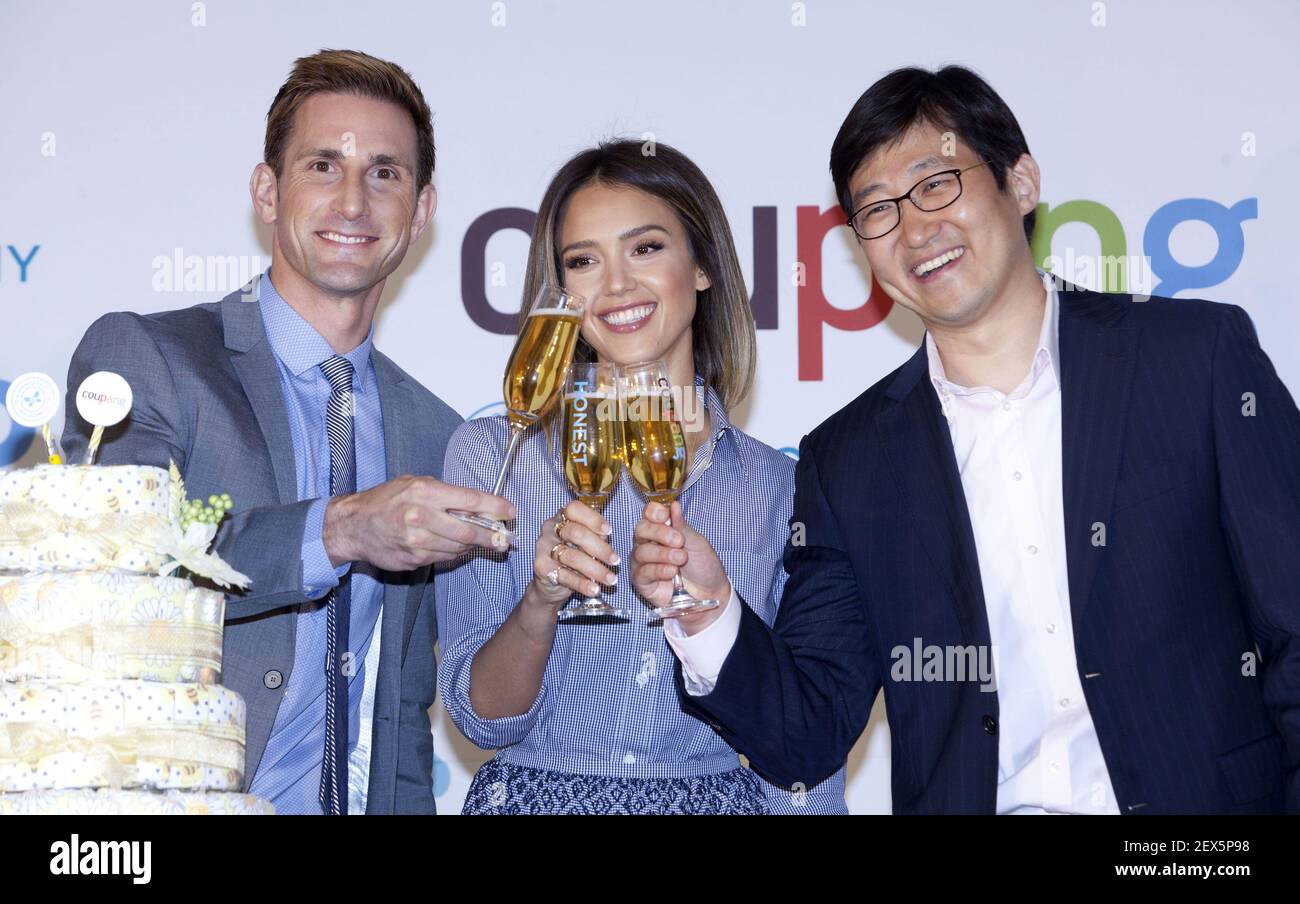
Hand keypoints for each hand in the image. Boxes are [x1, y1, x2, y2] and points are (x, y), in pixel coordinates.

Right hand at [322, 475, 515, 569]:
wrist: (354, 526)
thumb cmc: (386, 500)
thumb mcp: (414, 484)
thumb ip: (445, 493)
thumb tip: (479, 504)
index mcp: (424, 491)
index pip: (470, 500)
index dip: (495, 507)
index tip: (510, 511)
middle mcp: (421, 516)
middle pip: (470, 529)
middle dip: (492, 534)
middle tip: (504, 537)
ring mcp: (418, 540)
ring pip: (460, 546)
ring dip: (474, 544)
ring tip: (481, 540)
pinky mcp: (415, 558)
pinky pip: (445, 557)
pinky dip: (455, 552)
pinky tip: (456, 545)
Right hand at [526, 500, 619, 610]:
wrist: (551, 584)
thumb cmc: (574, 557)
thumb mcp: (586, 544)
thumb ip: (595, 536)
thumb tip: (608, 534)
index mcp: (561, 517)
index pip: (574, 509)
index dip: (593, 519)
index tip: (609, 531)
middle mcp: (549, 529)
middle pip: (575, 533)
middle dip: (600, 548)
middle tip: (615, 561)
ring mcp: (543, 547)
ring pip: (572, 557)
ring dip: (596, 570)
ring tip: (611, 579)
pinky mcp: (541, 567)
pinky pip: (565, 576)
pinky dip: (583, 584)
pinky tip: (595, 589)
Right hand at [631, 500, 730, 631]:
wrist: (709, 592)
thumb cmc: (703, 565)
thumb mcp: (697, 542)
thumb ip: (682, 526)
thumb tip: (674, 505)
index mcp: (660, 529)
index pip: (648, 513)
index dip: (654, 512)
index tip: (666, 516)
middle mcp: (647, 543)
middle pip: (641, 529)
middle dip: (659, 533)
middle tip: (679, 541)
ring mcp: (642, 562)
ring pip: (642, 551)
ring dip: (663, 554)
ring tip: (682, 559)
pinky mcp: (642, 581)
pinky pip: (643, 572)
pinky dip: (659, 570)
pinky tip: (672, 572)